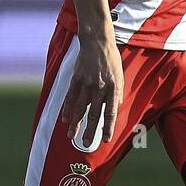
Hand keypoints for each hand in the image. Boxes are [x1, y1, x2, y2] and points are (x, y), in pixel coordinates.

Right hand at [60, 30, 123, 148]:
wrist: (97, 42)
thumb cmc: (111, 60)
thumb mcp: (120, 76)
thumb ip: (118, 93)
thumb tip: (116, 107)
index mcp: (114, 88)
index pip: (111, 113)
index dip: (108, 127)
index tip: (105, 139)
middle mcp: (100, 88)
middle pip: (94, 114)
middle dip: (90, 131)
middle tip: (85, 143)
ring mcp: (87, 84)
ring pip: (80, 108)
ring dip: (75, 124)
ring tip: (71, 136)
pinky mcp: (76, 79)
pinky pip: (71, 97)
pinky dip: (67, 109)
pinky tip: (65, 119)